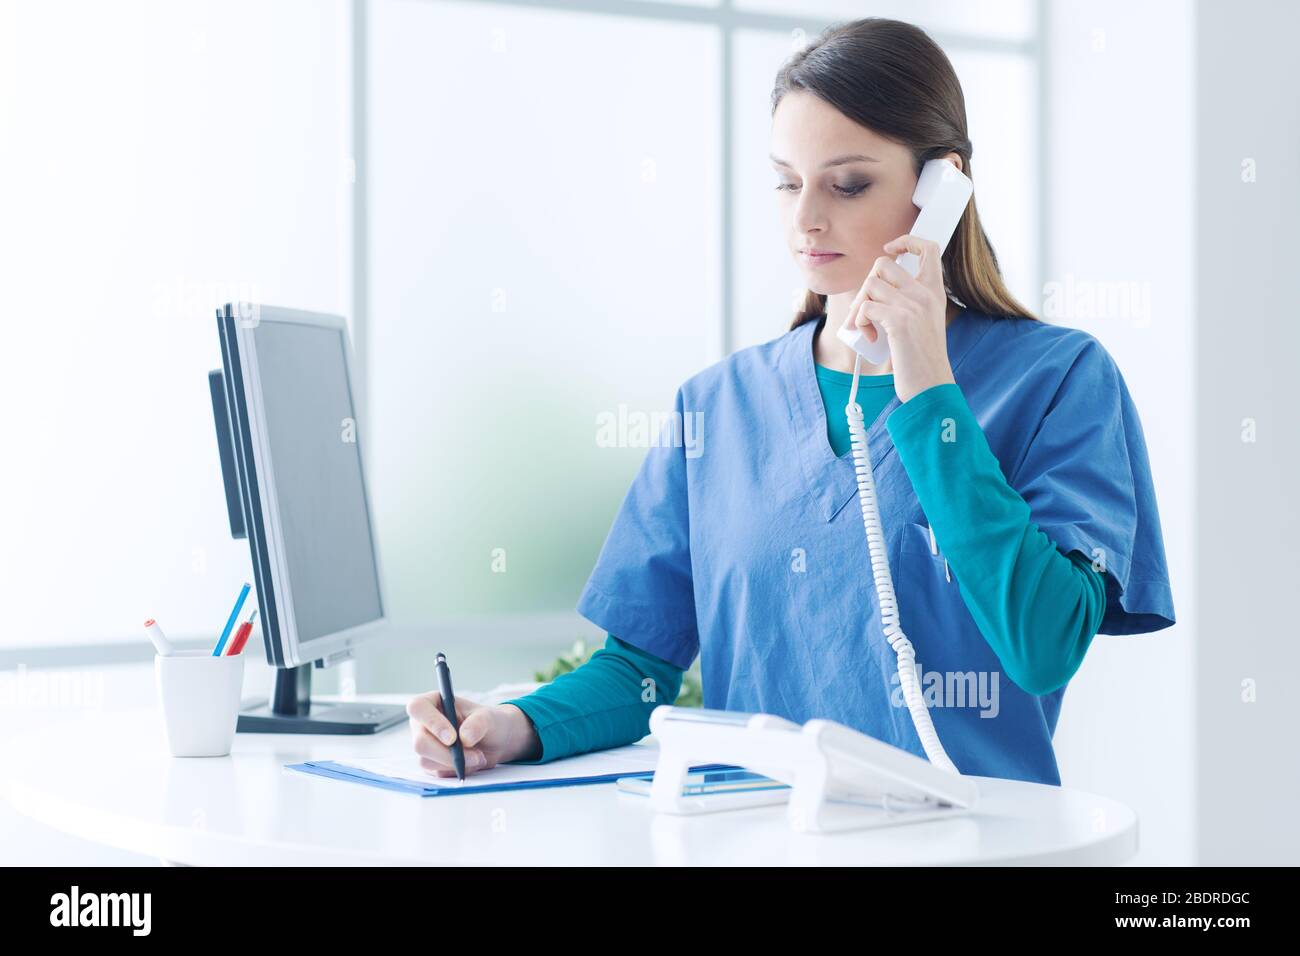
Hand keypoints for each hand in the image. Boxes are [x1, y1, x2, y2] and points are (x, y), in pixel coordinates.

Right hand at [406, 692, 539, 776]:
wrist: (494, 741)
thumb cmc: (487, 722)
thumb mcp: (488, 718)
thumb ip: (478, 723)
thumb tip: (465, 738)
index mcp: (432, 702)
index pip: (418, 708)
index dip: (432, 723)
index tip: (452, 738)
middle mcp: (423, 724)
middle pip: (420, 742)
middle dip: (447, 754)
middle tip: (475, 755)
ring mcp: (424, 745)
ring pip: (427, 761)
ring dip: (455, 764)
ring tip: (479, 757)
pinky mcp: (430, 763)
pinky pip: (437, 773)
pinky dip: (456, 771)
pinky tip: (471, 763)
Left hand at [845, 233, 955, 402]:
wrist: (931, 386)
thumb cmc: (921, 360)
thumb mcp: (922, 323)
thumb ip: (909, 303)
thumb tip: (875, 290)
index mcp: (935, 293)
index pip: (929, 248)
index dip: (907, 241)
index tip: (890, 250)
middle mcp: (926, 294)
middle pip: (883, 264)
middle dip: (866, 286)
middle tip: (865, 310)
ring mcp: (914, 306)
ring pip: (870, 285)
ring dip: (859, 306)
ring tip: (865, 327)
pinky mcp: (899, 321)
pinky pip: (866, 308)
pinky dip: (859, 322)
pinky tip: (869, 337)